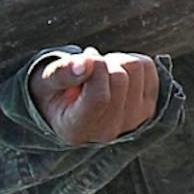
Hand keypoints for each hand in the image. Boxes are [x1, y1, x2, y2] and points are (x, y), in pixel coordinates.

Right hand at [28, 47, 159, 144]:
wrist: (70, 107)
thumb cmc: (54, 93)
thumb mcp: (45, 82)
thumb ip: (61, 73)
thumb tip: (86, 63)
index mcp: (77, 130)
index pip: (99, 98)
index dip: (93, 70)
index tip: (80, 63)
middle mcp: (107, 132)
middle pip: (119, 78)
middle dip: (102, 63)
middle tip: (87, 71)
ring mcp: (132, 122)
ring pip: (135, 68)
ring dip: (116, 61)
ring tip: (99, 74)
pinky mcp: (148, 108)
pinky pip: (148, 67)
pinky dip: (130, 61)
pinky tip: (113, 75)